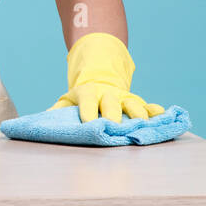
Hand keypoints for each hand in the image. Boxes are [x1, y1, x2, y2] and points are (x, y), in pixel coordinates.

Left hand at [48, 31, 163, 121]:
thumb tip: (44, 119)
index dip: (88, 112)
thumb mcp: (68, 99)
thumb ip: (58, 109)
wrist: (101, 79)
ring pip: (133, 104)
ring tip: (142, 124)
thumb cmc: (82, 97)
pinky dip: (155, 110)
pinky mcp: (138, 101)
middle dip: (114, 115)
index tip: (88, 124)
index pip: (87, 102)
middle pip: (112, 104)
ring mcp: (124, 98)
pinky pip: (148, 105)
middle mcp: (108, 95)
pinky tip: (162, 115)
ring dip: (138, 114)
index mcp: (88, 93)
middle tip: (116, 126)